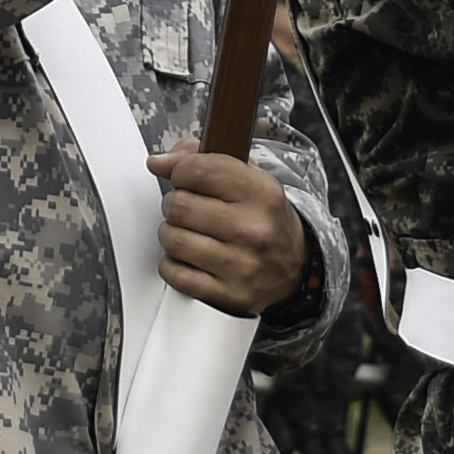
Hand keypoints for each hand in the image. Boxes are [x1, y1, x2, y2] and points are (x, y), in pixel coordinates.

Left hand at [150, 147, 309, 316]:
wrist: (295, 268)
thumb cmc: (264, 219)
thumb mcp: (248, 177)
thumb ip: (201, 158)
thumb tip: (158, 163)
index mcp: (263, 193)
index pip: (198, 170)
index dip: (182, 172)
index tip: (187, 179)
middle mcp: (255, 230)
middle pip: (179, 206)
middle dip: (175, 204)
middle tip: (187, 209)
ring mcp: (243, 266)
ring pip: (173, 240)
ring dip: (172, 234)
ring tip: (188, 233)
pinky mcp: (229, 295)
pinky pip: (175, 274)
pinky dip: (173, 265)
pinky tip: (189, 258)